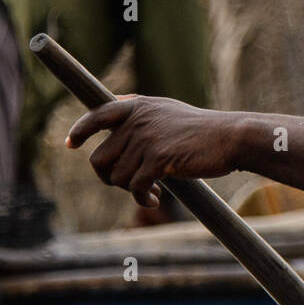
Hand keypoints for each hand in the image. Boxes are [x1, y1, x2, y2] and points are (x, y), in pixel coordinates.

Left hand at [66, 97, 241, 207]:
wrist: (232, 138)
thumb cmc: (203, 130)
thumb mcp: (168, 111)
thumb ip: (142, 112)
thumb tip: (118, 105)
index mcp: (139, 107)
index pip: (96, 115)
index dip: (80, 131)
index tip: (70, 144)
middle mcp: (137, 121)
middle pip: (99, 158)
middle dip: (109, 178)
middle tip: (130, 183)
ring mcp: (146, 139)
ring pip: (116, 177)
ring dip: (131, 190)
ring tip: (151, 191)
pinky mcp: (157, 159)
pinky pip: (134, 188)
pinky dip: (142, 198)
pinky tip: (156, 199)